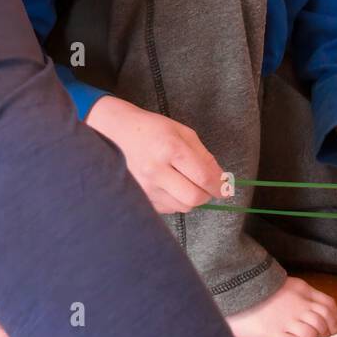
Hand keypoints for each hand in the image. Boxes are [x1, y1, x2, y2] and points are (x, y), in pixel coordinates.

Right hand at [86, 95, 223, 213]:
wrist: (112, 132)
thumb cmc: (149, 129)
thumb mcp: (181, 131)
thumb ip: (203, 155)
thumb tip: (219, 179)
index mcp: (170, 148)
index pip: (204, 178)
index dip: (219, 185)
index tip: (224, 187)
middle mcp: (156, 171)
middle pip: (194, 198)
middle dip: (206, 194)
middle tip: (206, 185)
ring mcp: (144, 187)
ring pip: (181, 206)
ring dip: (190, 197)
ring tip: (184, 181)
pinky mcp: (138, 197)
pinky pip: (167, 208)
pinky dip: (175, 200)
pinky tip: (169, 185)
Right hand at [226, 276, 336, 336]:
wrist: (235, 292)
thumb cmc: (262, 290)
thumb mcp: (288, 285)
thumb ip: (309, 295)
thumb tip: (330, 308)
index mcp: (301, 290)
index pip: (328, 305)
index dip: (336, 317)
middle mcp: (297, 305)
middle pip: (324, 320)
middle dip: (330, 331)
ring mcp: (286, 320)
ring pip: (314, 333)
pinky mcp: (274, 333)